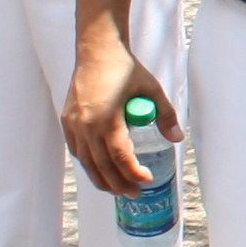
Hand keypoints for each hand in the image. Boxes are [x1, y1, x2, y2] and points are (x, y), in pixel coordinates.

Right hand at [64, 32, 175, 193]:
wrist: (97, 52)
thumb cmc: (125, 69)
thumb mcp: (152, 89)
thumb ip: (165, 115)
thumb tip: (177, 138)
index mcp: (108, 118)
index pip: (121, 157)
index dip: (133, 172)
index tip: (147, 180)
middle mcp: (87, 125)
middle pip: (102, 166)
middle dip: (119, 184)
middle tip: (134, 194)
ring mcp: (74, 125)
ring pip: (87, 162)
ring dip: (102, 179)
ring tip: (118, 190)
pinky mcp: (68, 121)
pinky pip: (77, 151)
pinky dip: (89, 165)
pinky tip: (100, 171)